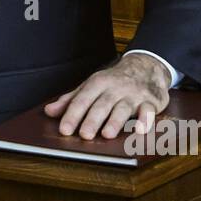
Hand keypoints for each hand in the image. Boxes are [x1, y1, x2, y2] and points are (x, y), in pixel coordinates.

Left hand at [43, 53, 171, 140]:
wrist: (145, 66)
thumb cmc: (113, 81)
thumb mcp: (90, 86)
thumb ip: (71, 100)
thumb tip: (49, 111)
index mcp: (97, 84)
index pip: (82, 100)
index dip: (73, 114)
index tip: (64, 129)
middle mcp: (115, 88)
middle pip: (102, 105)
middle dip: (92, 120)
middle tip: (84, 135)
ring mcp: (133, 95)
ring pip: (123, 108)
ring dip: (115, 121)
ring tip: (107, 135)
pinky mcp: (150, 102)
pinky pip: (148, 111)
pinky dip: (145, 120)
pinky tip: (140, 129)